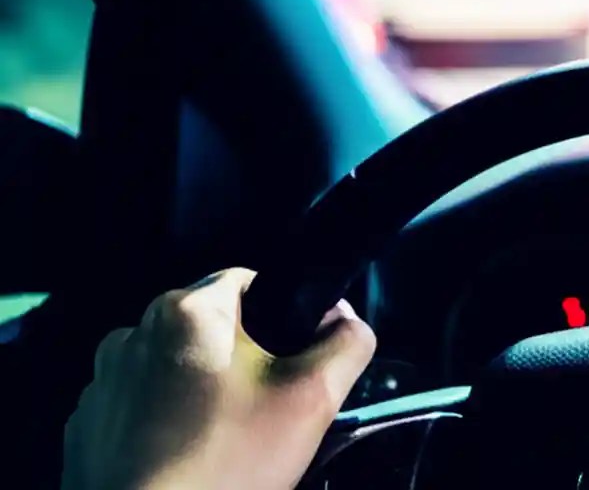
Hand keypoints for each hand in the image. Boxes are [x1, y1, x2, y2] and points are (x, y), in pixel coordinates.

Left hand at [62, 268, 375, 489]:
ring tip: (223, 441)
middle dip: (241, 361)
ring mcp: (102, 381)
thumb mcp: (314, 400)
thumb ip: (346, 344)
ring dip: (200, 391)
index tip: (292, 365)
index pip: (250, 282)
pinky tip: (186, 457)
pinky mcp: (84, 425)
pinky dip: (163, 423)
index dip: (282, 318)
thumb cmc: (229, 463)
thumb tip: (344, 320)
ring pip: (175, 367)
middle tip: (265, 411)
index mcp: (189, 310)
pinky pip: (139, 406)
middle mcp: (134, 333)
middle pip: (211, 328)